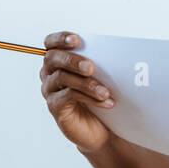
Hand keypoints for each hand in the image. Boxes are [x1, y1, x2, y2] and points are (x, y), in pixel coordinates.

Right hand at [39, 31, 113, 151]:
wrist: (103, 128)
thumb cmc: (100, 96)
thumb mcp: (102, 76)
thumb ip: (101, 61)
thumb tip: (119, 49)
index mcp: (59, 60)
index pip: (51, 43)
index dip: (60, 39)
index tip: (76, 40)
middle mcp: (50, 73)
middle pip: (52, 58)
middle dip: (72, 60)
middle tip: (90, 67)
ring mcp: (50, 90)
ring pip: (61, 78)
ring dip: (86, 83)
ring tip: (105, 91)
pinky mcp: (55, 106)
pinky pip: (67, 96)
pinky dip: (88, 98)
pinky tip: (105, 102)